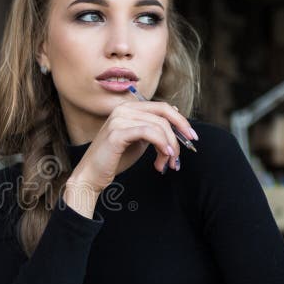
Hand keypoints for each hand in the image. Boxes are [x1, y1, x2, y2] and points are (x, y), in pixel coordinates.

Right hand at [69, 101, 197, 193]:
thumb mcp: (139, 140)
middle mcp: (123, 109)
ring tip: (166, 163)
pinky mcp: (117, 133)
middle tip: (181, 155)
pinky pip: (148, 133)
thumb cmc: (114, 159)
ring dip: (169, 146)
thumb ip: (153, 128)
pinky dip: (161, 145)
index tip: (192, 137)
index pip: (162, 107)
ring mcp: (119, 119)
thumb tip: (175, 115)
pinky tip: (164, 157)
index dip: (181, 120)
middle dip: (178, 135)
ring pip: (158, 126)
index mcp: (128, 108)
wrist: (91, 175)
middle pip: (163, 115)